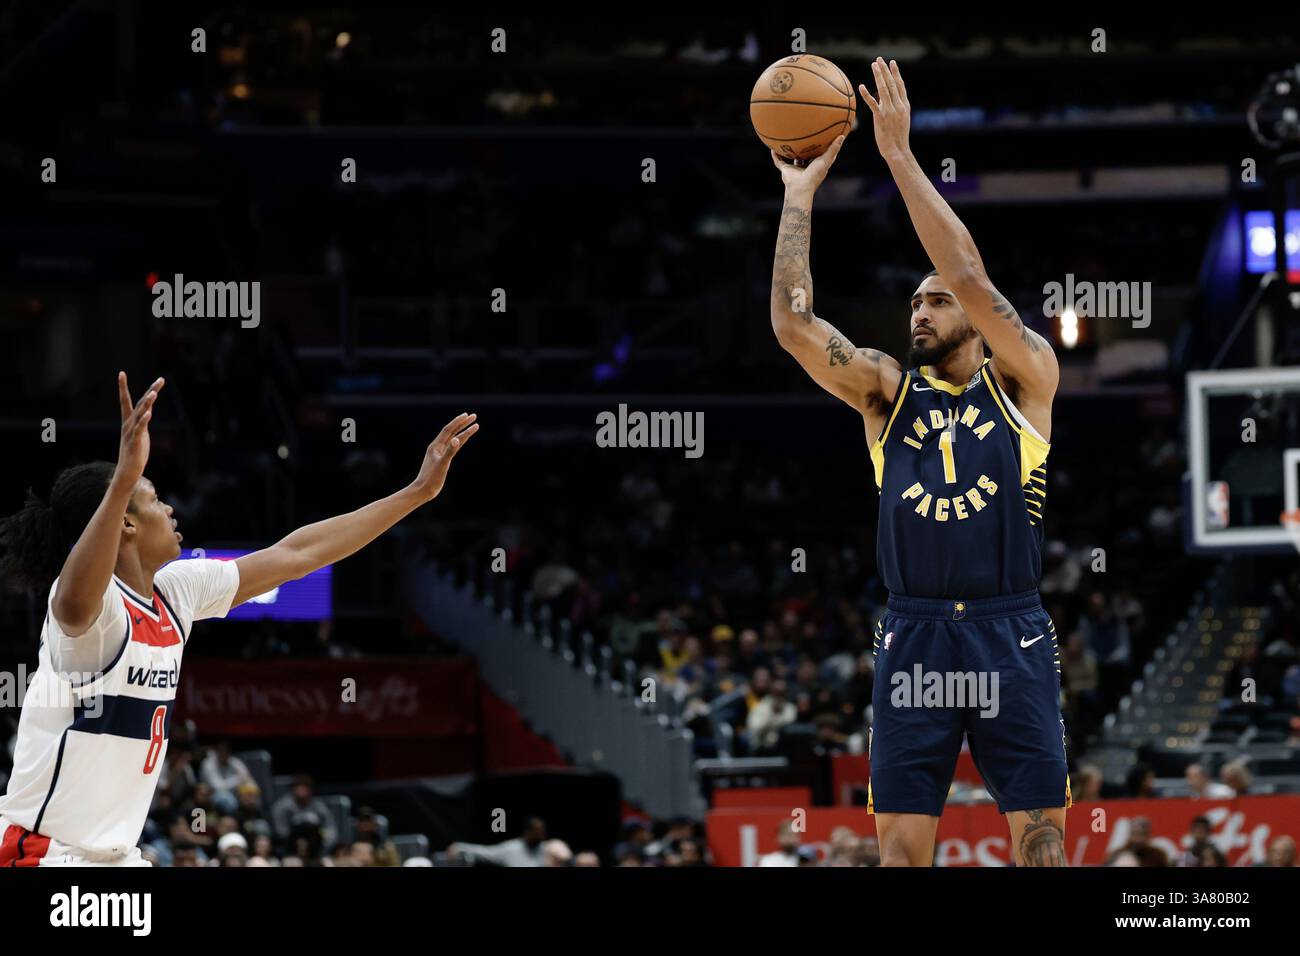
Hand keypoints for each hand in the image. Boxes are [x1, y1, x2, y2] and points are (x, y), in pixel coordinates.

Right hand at [115, 372, 163, 489]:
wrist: (127, 472)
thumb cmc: (135, 453)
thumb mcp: (141, 434)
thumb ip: (143, 421)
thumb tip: (148, 409)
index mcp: (129, 422)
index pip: (125, 401)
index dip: (122, 387)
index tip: (121, 373)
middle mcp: (128, 425)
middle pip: (139, 404)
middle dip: (150, 391)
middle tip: (161, 379)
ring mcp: (131, 433)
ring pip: (139, 415)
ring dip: (147, 403)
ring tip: (154, 392)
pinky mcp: (135, 443)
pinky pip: (140, 430)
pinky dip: (144, 421)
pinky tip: (149, 413)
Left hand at [410, 412, 478, 502]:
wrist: (423, 491)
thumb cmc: (431, 479)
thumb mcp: (442, 464)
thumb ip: (450, 451)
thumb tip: (457, 439)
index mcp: (435, 446)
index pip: (449, 430)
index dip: (458, 422)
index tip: (468, 416)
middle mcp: (437, 447)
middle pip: (451, 432)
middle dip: (463, 424)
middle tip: (474, 416)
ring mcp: (439, 453)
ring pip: (453, 439)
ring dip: (463, 431)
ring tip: (473, 426)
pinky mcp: (442, 460)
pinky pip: (452, 447)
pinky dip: (459, 442)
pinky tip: (462, 440)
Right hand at [770, 134, 845, 196]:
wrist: (800, 187)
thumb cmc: (815, 175)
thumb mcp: (826, 159)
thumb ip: (834, 148)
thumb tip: (843, 136)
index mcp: (817, 166)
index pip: (821, 155)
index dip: (823, 147)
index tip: (824, 137)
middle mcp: (806, 167)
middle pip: (806, 155)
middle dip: (806, 148)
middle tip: (806, 135)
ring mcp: (795, 169)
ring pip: (793, 158)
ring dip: (790, 151)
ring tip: (788, 140)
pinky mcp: (786, 170)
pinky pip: (779, 162)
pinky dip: (776, 156)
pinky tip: (773, 148)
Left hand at [858, 57, 910, 160]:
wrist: (898, 150)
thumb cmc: (897, 137)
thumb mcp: (900, 120)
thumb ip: (894, 107)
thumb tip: (884, 99)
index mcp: (905, 106)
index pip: (900, 86)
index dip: (896, 73)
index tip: (892, 63)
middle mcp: (898, 106)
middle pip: (892, 84)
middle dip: (886, 70)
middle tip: (880, 59)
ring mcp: (890, 111)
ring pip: (884, 90)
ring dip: (878, 76)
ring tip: (874, 65)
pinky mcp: (881, 118)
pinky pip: (873, 104)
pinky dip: (867, 94)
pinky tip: (861, 86)